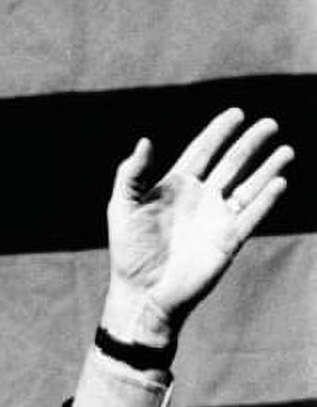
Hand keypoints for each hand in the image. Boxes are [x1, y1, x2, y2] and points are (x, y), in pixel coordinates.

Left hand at [101, 108, 293, 347]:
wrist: (141, 293)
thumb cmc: (128, 253)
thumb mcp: (121, 208)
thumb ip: (130, 174)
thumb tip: (145, 140)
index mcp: (176, 187)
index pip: (202, 151)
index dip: (218, 131)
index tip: (236, 113)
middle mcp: (200, 199)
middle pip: (231, 163)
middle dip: (250, 143)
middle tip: (269, 124)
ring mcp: (216, 219)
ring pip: (248, 186)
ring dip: (266, 168)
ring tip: (286, 150)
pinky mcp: (228, 241)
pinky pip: (251, 215)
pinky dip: (266, 199)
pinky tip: (279, 182)